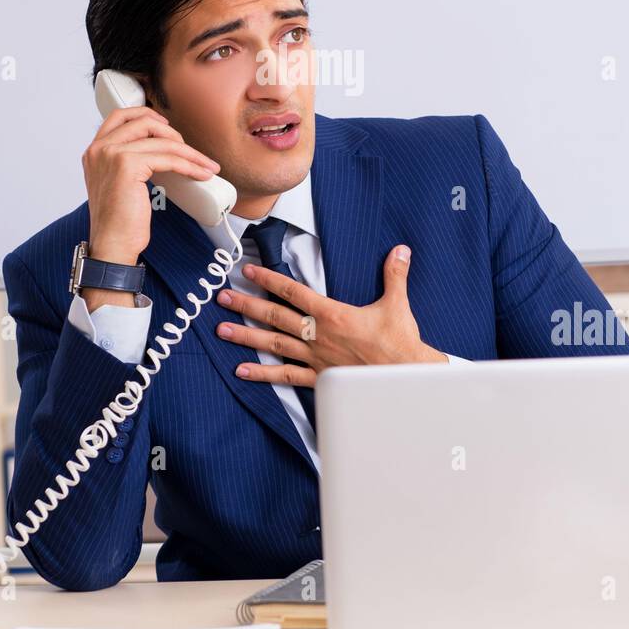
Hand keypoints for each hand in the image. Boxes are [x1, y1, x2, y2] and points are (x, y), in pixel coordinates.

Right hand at [80, 105, 219, 309]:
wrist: (112, 245)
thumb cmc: (118, 221)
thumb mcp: (117, 183)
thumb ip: (128, 161)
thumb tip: (159, 149)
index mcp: (95, 151)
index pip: (120, 116)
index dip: (147, 115)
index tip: (167, 126)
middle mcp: (99, 148)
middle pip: (143, 121)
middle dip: (172, 133)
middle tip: (189, 150)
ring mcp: (111, 154)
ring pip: (162, 141)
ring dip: (190, 152)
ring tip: (205, 165)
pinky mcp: (127, 165)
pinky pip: (169, 157)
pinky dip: (190, 164)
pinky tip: (200, 174)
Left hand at [214, 245, 445, 383]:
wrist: (406, 377)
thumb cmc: (400, 343)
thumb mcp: (397, 304)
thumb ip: (394, 275)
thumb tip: (401, 250)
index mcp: (333, 314)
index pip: (294, 292)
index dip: (269, 279)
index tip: (248, 271)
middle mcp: (318, 336)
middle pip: (275, 316)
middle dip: (246, 305)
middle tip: (222, 298)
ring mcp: (315, 358)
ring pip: (274, 345)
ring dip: (246, 336)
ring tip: (222, 331)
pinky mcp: (319, 378)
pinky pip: (286, 376)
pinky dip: (263, 374)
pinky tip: (242, 371)